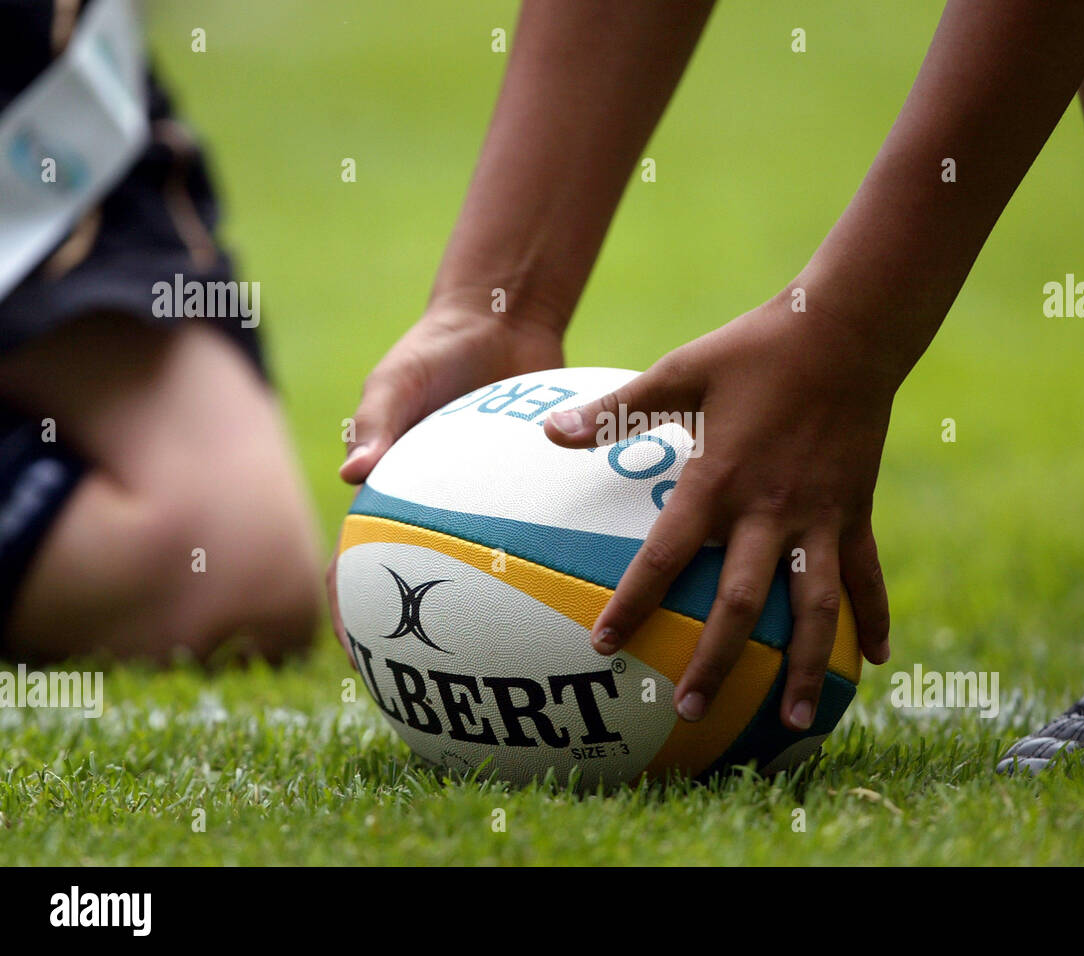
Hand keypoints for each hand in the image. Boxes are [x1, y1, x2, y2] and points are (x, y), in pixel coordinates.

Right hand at [330, 305, 564, 660]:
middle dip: (419, 640)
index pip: (354, 568)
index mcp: (389, 495)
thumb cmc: (436, 348)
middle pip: (420, 590)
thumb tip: (351, 474)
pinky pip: (538, 539)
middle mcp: (435, 511)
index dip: (349, 616)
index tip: (357, 658)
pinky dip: (548, 567)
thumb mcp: (398, 380)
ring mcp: (484, 508)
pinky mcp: (529, 495)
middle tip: (437, 682)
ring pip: (484, 578)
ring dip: (492, 619)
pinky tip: (576, 598)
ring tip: (516, 661)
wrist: (500, 320)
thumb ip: (378, 424)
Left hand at [543, 296, 893, 731]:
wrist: (844, 330)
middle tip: (687, 708)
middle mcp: (769, 512)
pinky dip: (873, 616)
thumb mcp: (680, 371)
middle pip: (741, 605)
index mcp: (718, 482)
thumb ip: (618, 410)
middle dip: (714, 661)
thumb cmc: (755, 349)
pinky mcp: (855, 512)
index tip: (603, 647)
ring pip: (814, 609)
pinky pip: (866, 575)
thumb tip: (549, 431)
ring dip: (807, 667)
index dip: (633, 604)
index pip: (666, 557)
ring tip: (797, 722)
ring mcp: (819, 517)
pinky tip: (876, 661)